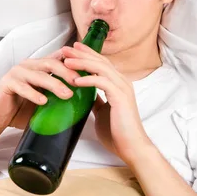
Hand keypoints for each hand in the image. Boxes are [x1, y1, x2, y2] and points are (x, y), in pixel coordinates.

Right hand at [0, 49, 80, 133]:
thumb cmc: (23, 109)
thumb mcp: (46, 100)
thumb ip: (60, 96)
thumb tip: (87, 101)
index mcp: (39, 66)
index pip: (59, 58)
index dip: (73, 61)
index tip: (88, 69)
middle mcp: (29, 65)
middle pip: (51, 63)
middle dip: (67, 72)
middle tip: (79, 82)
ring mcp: (17, 73)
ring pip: (39, 75)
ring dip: (54, 84)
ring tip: (67, 95)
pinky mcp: (7, 83)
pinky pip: (22, 87)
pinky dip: (33, 94)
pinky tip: (43, 102)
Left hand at [61, 42, 153, 163]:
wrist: (131, 147)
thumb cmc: (117, 132)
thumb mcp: (102, 112)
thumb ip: (96, 100)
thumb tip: (85, 95)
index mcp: (118, 84)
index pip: (101, 63)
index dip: (86, 55)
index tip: (71, 50)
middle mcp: (122, 82)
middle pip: (100, 61)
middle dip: (81, 53)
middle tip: (65, 48)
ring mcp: (122, 88)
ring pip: (100, 68)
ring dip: (82, 63)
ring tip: (66, 61)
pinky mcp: (120, 97)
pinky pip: (102, 82)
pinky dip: (88, 79)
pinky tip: (76, 80)